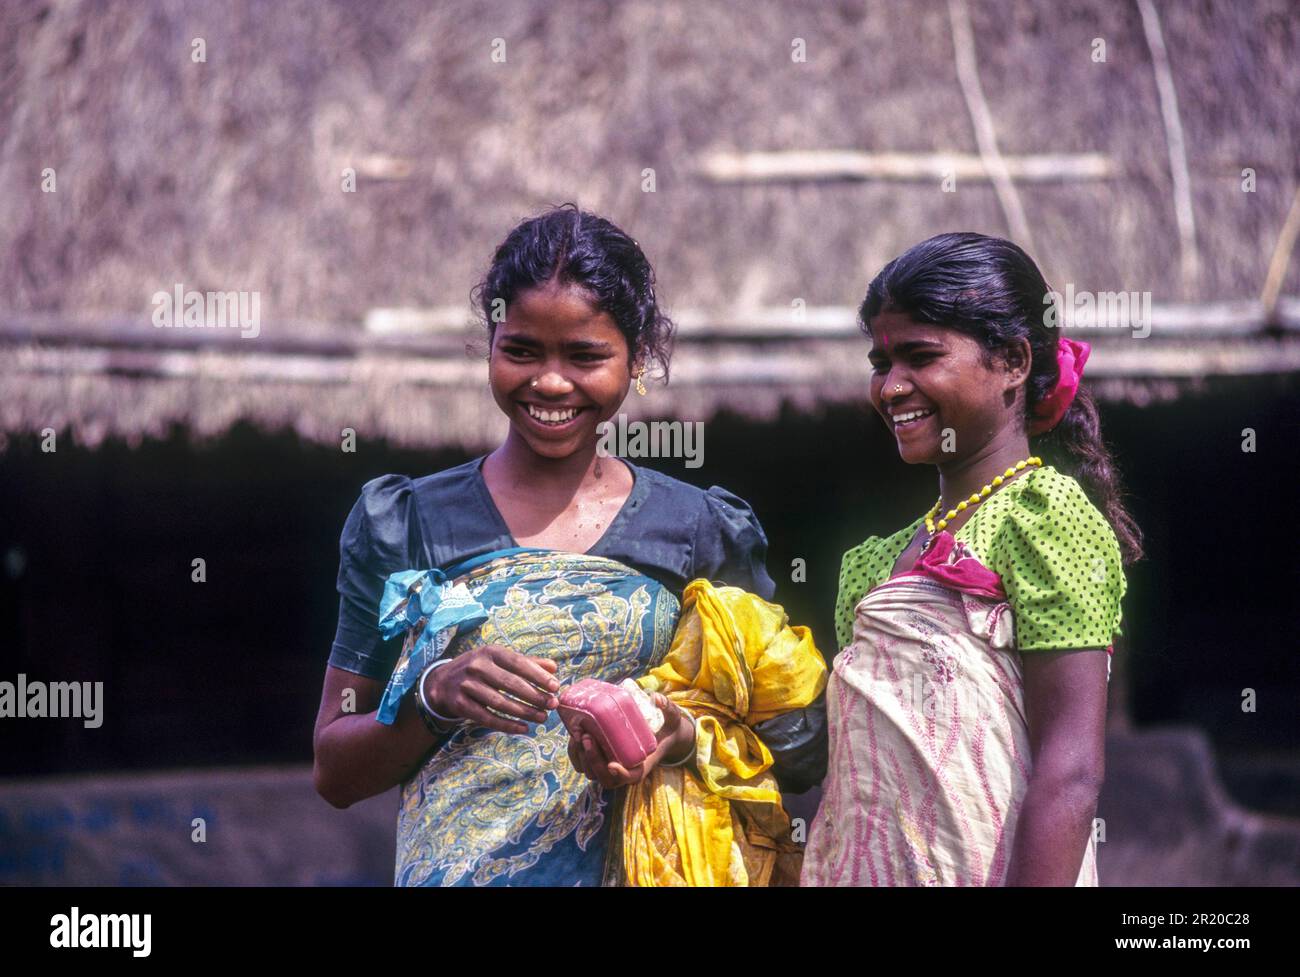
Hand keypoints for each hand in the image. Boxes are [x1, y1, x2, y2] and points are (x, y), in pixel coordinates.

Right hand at [424, 644, 559, 733]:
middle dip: (535, 696)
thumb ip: (527, 662)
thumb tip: (553, 667)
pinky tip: (523, 728)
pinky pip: (487, 718)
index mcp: (490, 652)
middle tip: (552, 705)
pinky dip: (507, 725)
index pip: (518, 663)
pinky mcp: (460, 704)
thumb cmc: (479, 669)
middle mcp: (477, 666)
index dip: (538, 676)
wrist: (442, 683)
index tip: (555, 687)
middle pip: (511, 684)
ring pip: (500, 703)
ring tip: (542, 718)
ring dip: (524, 712)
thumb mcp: (499, 660)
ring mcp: (467, 686)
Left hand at [567, 693, 694, 788]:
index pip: (631, 777)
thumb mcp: (672, 718)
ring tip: (579, 733)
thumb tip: (658, 699)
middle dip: (593, 759)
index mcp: (643, 766)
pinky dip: (575, 754)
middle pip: (605, 777)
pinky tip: (574, 735)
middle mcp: (625, 772)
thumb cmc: (665, 727)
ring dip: (582, 756)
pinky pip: (583, 764)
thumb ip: (668, 708)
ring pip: (591, 772)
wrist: (658, 733)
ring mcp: (610, 769)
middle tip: (587, 736)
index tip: (612, 765)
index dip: (621, 774)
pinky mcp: (599, 761)